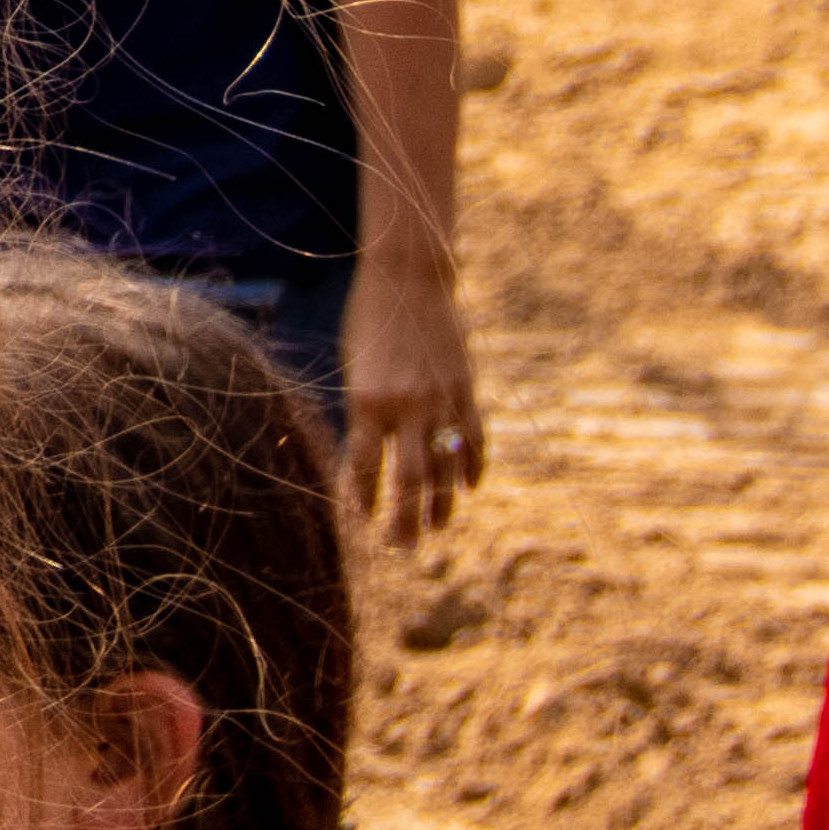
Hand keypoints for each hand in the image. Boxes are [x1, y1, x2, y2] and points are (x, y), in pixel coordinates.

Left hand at [340, 262, 481, 545]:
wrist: (408, 281)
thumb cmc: (368, 323)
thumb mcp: (354, 369)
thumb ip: (365, 413)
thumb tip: (369, 460)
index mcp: (365, 402)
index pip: (363, 468)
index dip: (364, 499)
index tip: (365, 522)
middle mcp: (405, 408)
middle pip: (408, 480)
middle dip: (405, 519)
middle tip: (403, 548)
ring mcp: (440, 401)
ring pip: (444, 467)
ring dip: (441, 502)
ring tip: (436, 528)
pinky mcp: (466, 391)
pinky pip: (473, 439)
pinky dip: (472, 466)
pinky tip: (468, 487)